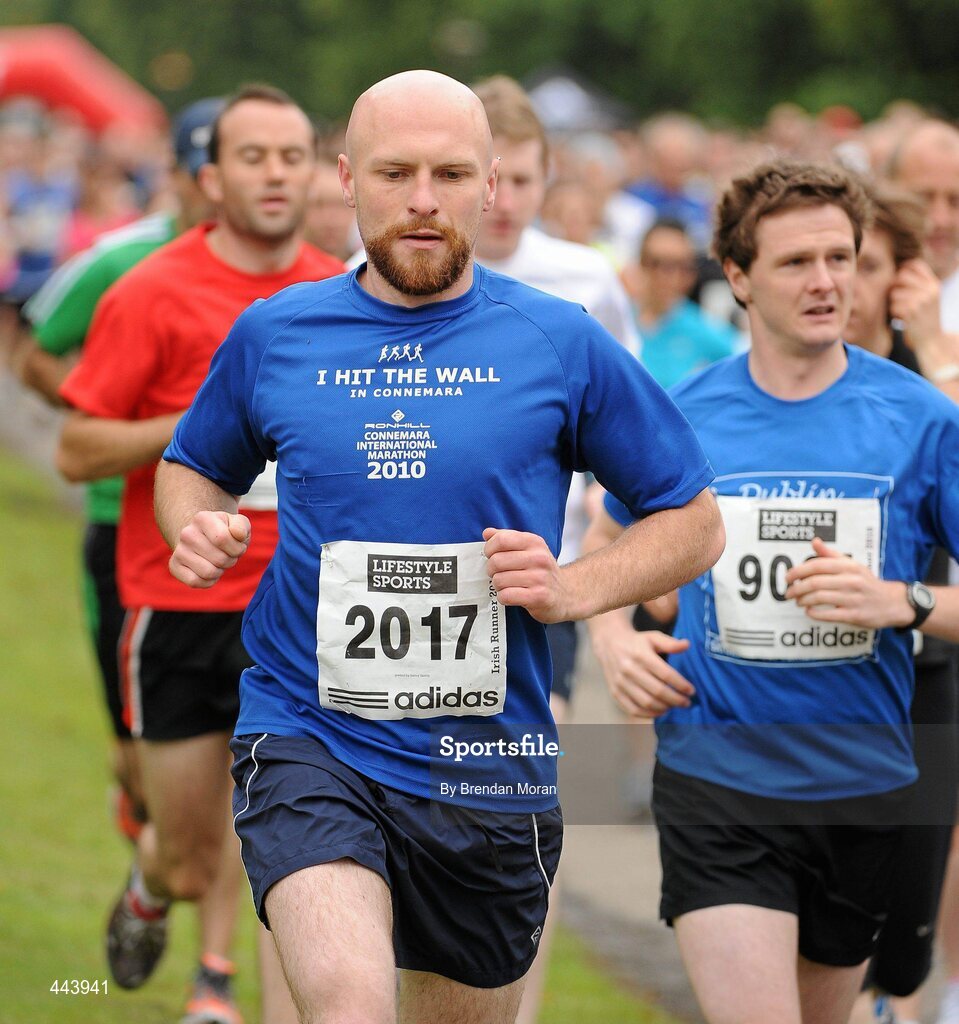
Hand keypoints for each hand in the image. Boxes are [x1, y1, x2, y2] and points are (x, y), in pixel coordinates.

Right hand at [169, 511, 250, 588]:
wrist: (206, 538)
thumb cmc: (226, 531)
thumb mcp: (238, 523)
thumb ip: (241, 526)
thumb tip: (238, 534)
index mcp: (202, 518)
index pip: (223, 539)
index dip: (237, 548)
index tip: (238, 545)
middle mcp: (187, 533)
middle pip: (219, 559)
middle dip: (230, 560)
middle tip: (227, 554)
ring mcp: (178, 550)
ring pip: (208, 572)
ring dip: (220, 571)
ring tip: (218, 561)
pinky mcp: (174, 566)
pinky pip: (195, 582)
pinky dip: (208, 581)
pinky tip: (209, 570)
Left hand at [483, 527, 567, 622]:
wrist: (566, 594)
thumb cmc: (540, 571)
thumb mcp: (529, 549)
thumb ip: (507, 539)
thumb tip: (487, 532)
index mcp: (535, 542)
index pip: (501, 539)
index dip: (489, 549)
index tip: (492, 556)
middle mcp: (539, 558)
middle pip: (497, 561)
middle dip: (492, 570)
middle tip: (500, 574)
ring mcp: (540, 578)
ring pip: (499, 580)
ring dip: (498, 586)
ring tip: (509, 585)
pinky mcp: (538, 597)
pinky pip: (506, 596)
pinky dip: (503, 598)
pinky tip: (512, 596)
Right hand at [591, 623, 693, 718]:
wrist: (609, 644)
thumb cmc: (636, 642)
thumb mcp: (653, 637)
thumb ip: (670, 643)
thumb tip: (687, 645)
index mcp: (641, 655)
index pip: (666, 674)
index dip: (681, 685)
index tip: (691, 691)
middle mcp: (629, 669)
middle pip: (658, 691)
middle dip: (676, 700)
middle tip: (686, 702)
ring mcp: (620, 683)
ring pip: (646, 702)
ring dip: (664, 708)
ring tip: (674, 706)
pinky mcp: (615, 692)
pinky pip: (633, 709)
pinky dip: (649, 714)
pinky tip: (660, 711)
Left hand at [784, 537, 911, 627]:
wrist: (892, 603)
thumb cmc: (866, 582)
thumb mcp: (852, 565)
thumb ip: (830, 555)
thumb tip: (814, 541)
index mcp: (849, 566)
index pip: (818, 565)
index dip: (798, 571)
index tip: (787, 577)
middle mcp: (852, 581)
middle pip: (815, 583)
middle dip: (797, 588)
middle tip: (788, 592)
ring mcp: (854, 599)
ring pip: (820, 598)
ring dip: (803, 600)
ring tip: (798, 601)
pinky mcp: (855, 615)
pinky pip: (829, 615)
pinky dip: (814, 613)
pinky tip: (809, 611)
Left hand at [890, 259, 941, 350]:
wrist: (932, 341)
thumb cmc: (926, 319)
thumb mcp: (929, 298)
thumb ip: (919, 285)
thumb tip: (898, 272)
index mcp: (934, 284)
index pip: (916, 265)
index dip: (903, 268)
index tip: (898, 278)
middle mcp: (929, 290)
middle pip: (901, 277)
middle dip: (894, 287)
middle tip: (897, 298)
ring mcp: (921, 300)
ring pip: (894, 293)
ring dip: (894, 303)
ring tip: (902, 311)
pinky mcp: (912, 312)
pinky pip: (893, 306)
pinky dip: (894, 314)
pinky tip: (902, 319)